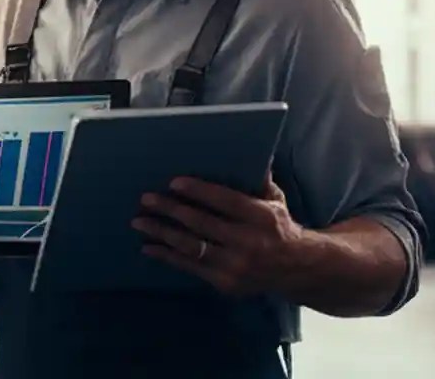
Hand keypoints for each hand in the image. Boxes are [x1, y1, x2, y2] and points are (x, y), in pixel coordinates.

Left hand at [132, 173, 303, 295]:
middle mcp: (247, 243)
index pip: (225, 201)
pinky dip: (167, 256)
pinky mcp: (224, 283)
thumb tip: (248, 150)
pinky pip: (190, 267)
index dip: (199, 191)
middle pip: (202, 224)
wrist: (295, 269)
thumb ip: (259, 179)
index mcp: (260, 217)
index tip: (174, 182)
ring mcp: (234, 266)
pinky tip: (149, 247)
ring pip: (191, 247)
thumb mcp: (275, 200)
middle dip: (171, 210)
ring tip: (139, 222)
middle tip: (146, 199)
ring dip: (162, 233)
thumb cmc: (279, 226)